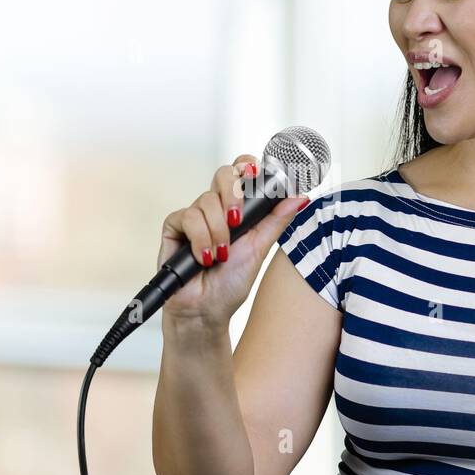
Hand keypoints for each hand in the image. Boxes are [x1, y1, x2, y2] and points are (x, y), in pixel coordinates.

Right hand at [157, 154, 308, 326]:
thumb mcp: (260, 248)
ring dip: (218, 231)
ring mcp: (194, 215)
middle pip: (223, 174)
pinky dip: (200, 238)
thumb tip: (300, 196)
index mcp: (238, 209)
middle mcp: (216, 208)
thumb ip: (276, 220)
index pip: (242, 173)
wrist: (207, 310)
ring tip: (221, 255)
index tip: (257, 171)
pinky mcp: (174, 227)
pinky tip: (204, 257)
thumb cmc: (231, 283)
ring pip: (206, 200)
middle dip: (232, 194)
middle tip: (237, 220)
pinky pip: (188, 217)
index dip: (247, 164)